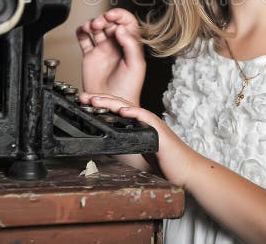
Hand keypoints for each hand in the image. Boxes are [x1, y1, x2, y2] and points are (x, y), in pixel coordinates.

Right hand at [76, 8, 145, 105]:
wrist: (112, 104)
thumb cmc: (128, 88)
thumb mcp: (136, 65)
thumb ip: (130, 45)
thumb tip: (121, 28)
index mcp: (130, 44)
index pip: (127, 22)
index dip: (119, 15)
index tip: (111, 15)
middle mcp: (117, 45)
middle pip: (110, 22)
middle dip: (103, 18)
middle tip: (99, 23)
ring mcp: (103, 49)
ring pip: (96, 28)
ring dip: (91, 23)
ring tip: (89, 28)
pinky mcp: (90, 56)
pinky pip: (84, 39)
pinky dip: (81, 32)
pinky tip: (82, 32)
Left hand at [82, 94, 198, 186]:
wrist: (184, 169)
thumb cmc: (162, 162)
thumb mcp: (134, 154)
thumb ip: (119, 148)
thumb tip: (99, 149)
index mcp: (135, 123)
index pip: (114, 109)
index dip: (98, 104)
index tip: (82, 102)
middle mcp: (142, 119)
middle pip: (118, 104)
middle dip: (99, 99)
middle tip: (82, 96)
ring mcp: (150, 122)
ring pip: (129, 107)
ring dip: (110, 102)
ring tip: (95, 99)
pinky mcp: (159, 130)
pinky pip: (146, 117)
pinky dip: (134, 112)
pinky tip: (123, 110)